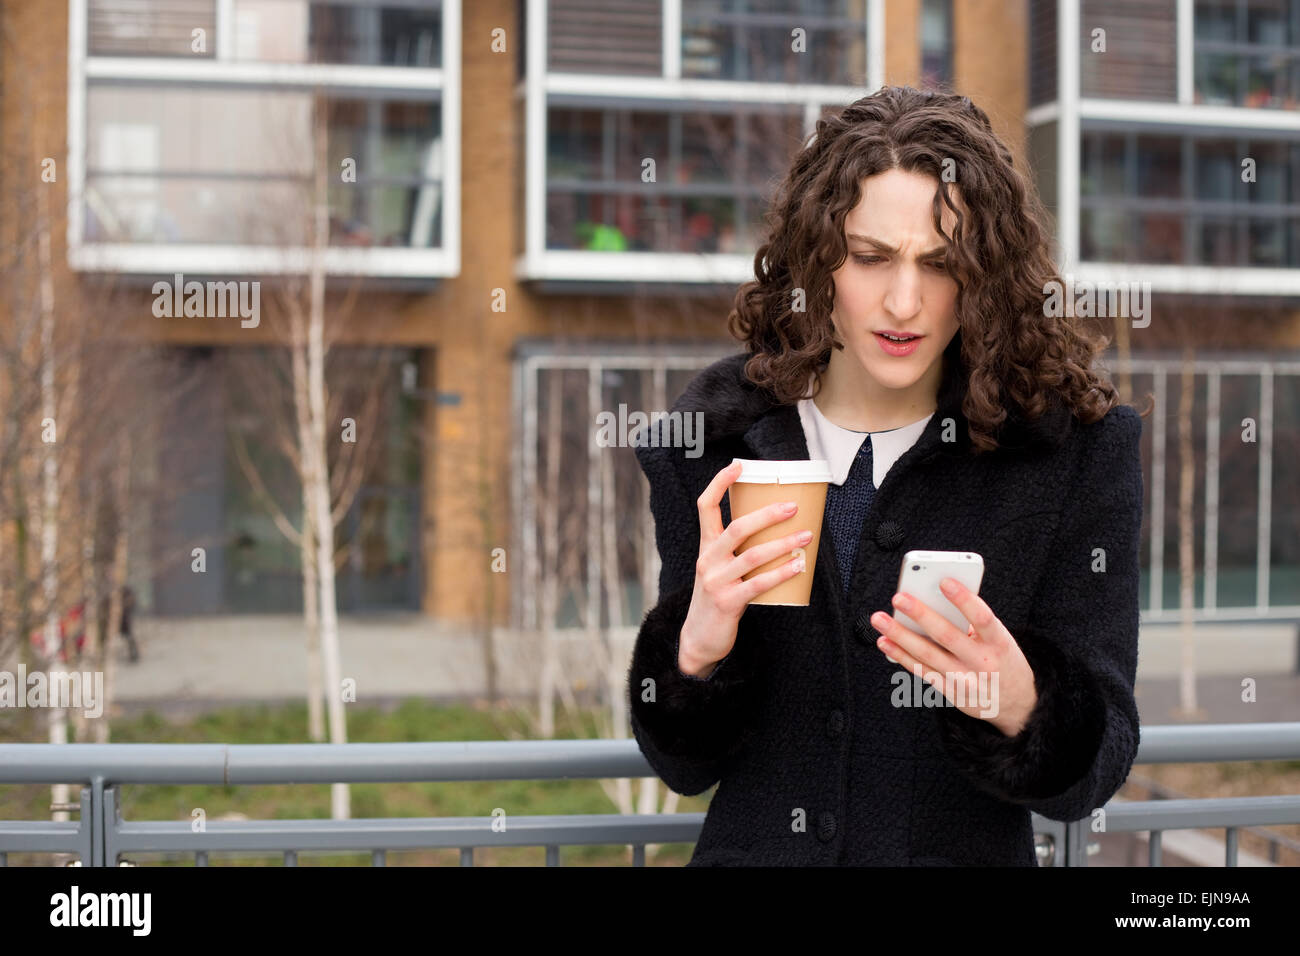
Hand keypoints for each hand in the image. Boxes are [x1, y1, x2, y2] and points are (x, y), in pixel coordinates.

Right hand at [679, 461, 814, 675]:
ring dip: (784, 544)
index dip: (719, 483)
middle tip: (794, 507)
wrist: (700, 638)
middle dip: (768, 514)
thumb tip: (778, 528)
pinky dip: (781, 573)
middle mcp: (707, 560)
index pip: (705, 507)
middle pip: (737, 527)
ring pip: (753, 555)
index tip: (738, 466)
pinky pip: (758, 584)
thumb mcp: (719, 568)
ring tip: (807, 537)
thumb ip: (738, 550)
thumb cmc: (718, 597)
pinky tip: (798, 567)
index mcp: (706, 546)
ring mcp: (716, 581)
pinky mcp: (728, 602)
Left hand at [869, 578, 1037, 735]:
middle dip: (920, 614)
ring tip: (879, 619)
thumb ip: (972, 623)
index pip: (982, 618)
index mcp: (1000, 643)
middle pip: (947, 636)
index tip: (944, 581)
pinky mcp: (951, 692)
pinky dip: (900, 656)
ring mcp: (965, 680)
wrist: (1017, 704)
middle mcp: (983, 662)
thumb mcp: (1000, 640)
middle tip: (898, 597)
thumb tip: (932, 601)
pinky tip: (885, 642)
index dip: (964, 599)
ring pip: (927, 655)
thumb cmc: (1001, 658)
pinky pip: (921, 672)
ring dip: (900, 635)